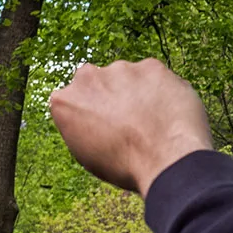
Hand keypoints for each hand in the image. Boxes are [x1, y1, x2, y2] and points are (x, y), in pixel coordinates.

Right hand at [48, 59, 212, 196]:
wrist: (165, 159)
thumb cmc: (125, 166)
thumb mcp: (87, 153)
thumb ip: (82, 126)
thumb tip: (92, 120)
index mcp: (64, 101)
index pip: (75, 99)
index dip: (93, 112)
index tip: (107, 125)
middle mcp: (87, 77)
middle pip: (100, 82)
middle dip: (112, 96)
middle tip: (131, 120)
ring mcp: (120, 69)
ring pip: (129, 76)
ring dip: (137, 90)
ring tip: (153, 118)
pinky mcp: (151, 66)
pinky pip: (156, 76)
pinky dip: (162, 89)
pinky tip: (169, 110)